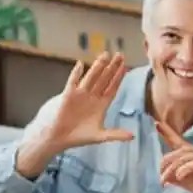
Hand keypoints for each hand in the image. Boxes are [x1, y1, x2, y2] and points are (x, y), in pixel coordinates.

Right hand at [15, 53, 133, 177]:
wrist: (60, 138)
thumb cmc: (79, 137)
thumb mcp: (100, 136)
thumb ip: (116, 134)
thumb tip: (133, 137)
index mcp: (101, 104)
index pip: (112, 87)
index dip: (119, 77)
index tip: (125, 66)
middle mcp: (92, 96)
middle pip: (104, 79)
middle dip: (112, 67)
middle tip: (120, 55)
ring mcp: (80, 94)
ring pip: (91, 77)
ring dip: (98, 66)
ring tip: (105, 54)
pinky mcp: (68, 95)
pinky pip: (72, 81)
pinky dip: (76, 73)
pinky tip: (80, 64)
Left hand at [155, 121, 192, 192]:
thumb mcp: (187, 183)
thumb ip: (175, 179)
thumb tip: (164, 179)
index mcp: (192, 154)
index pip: (178, 142)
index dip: (168, 132)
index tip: (156, 123)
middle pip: (177, 152)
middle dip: (165, 165)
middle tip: (160, 179)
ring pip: (182, 158)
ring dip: (171, 170)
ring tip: (165, 181)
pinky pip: (192, 163)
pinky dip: (183, 170)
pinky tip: (179, 177)